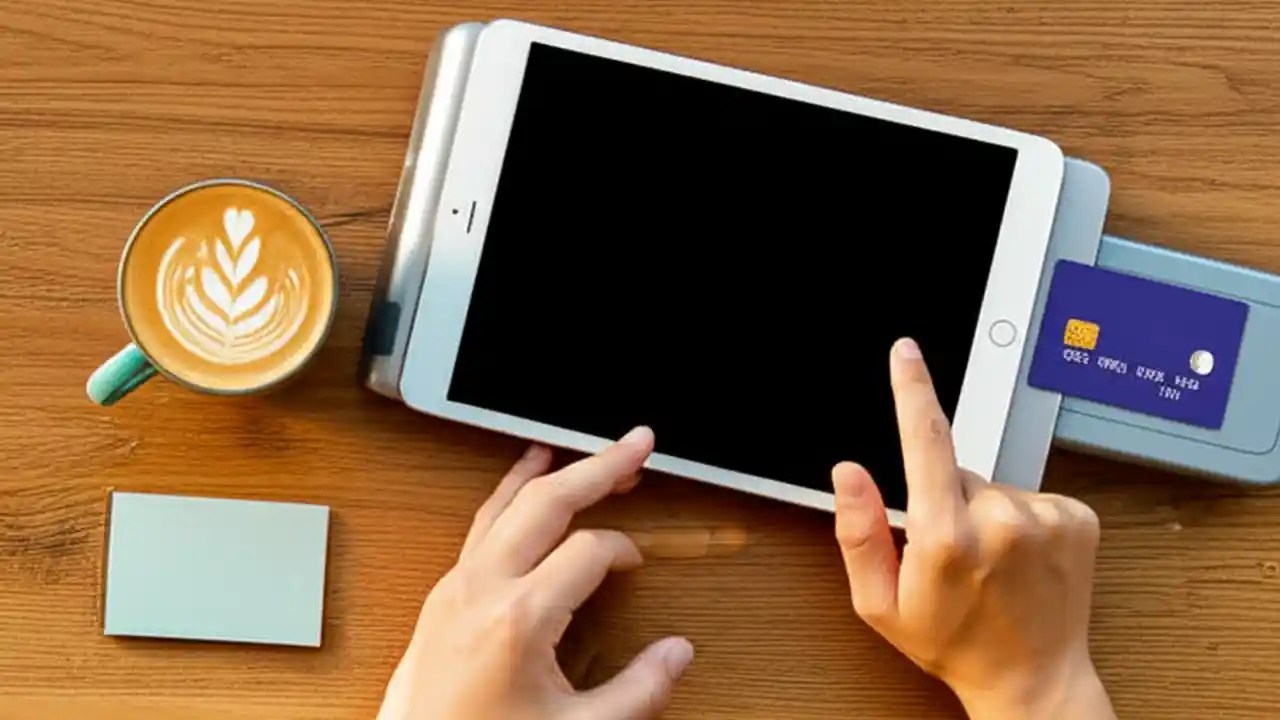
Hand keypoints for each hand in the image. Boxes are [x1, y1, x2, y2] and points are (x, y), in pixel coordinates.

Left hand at [377, 427, 693, 719]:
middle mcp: (481, 589)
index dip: (623, 549)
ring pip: (506, 503)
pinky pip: (480, 526)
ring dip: (550, 473)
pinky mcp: (442, 596)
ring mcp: (455, 587)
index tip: (635, 564)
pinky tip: (521, 488)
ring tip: (578, 449)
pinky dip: (509, 496)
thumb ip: (637, 692)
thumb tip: (677, 654)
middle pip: (547, 501)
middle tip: (636, 443)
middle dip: (597, 466)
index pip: (589, 550)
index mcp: (519, 617)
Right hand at [833, 338, 1115, 719]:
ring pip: (992, 484)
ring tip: (990, 562)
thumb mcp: (880, 602)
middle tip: (951, 553)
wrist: (1032, 679)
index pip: (927, 442)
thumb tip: (848, 472)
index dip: (913, 390)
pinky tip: (1019, 558)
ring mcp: (1045, 518)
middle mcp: (1001, 521)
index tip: (906, 353)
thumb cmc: (953, 643)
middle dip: (944, 498)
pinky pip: (1030, 495)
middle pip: (955, 470)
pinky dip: (1020, 518)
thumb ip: (858, 531)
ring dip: (984, 511)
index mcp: (947, 538)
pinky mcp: (1076, 517)